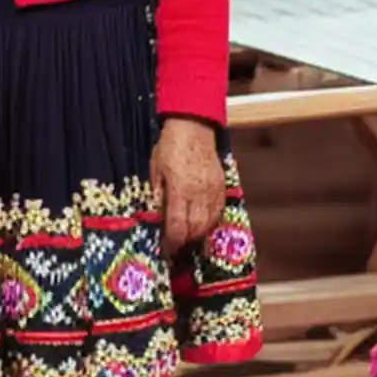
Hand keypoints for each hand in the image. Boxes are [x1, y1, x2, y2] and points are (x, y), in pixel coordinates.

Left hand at [151, 117, 223, 256]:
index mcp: (180, 189)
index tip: (166, 248)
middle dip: (184, 241)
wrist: (194, 127)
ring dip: (197, 234)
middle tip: (175, 245)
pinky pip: (218, 212)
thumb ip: (157, 192)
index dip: (172, 241)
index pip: (178, 225)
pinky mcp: (221, 187)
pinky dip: (210, 222)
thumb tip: (155, 214)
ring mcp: (212, 191)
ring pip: (209, 223)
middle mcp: (199, 194)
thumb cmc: (170, 146)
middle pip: (195, 229)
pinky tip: (201, 224)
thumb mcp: (155, 168)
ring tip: (187, 237)